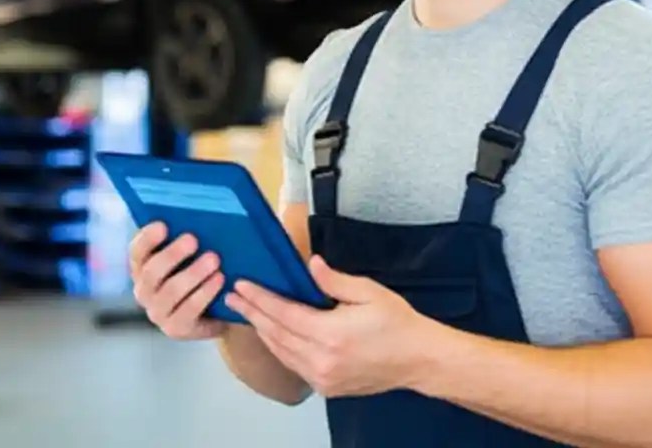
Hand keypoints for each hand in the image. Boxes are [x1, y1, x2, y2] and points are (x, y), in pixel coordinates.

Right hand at [129, 222, 227, 339]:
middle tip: (193, 239)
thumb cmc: (199, 275)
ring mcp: (157, 312)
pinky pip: (189, 309)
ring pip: (171, 291)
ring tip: (214, 259)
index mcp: (141, 268)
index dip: (147, 239)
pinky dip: (205, 292)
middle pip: (152, 271)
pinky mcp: (174, 329)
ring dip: (193, 273)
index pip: (136, 251)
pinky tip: (219, 280)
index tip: (163, 225)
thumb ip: (185, 240)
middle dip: (172, 254)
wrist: (216, 312)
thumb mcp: (189, 257)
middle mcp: (143, 291)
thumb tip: (195, 215)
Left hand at [225, 255, 434, 397]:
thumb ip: (334, 280)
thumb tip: (310, 264)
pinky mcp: (326, 387)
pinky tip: (271, 333)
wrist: (419, 360)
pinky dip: (278, 347)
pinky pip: (293, 365)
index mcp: (331, 334)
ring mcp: (323, 378)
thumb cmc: (398, 323)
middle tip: (232, 296)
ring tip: (246, 311)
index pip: (283, 314)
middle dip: (252, 313)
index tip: (242, 285)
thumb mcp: (369, 292)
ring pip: (280, 352)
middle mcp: (322, 360)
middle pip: (276, 334)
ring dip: (262, 331)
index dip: (260, 298)